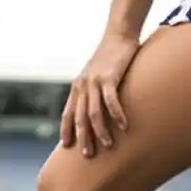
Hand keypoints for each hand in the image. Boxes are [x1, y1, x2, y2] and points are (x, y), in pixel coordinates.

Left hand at [61, 33, 140, 155]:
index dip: (66, 130)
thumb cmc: (109, 58)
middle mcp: (82, 86)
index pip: (67, 113)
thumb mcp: (95, 75)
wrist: (118, 36)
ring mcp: (95, 82)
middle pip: (79, 118)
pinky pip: (111, 101)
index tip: (66, 147)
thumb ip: (91, 92)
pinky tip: (124, 127)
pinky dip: (117, 115)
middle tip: (88, 155)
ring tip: (107, 145)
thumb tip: (93, 111)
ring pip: (94, 113)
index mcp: (77, 87)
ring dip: (100, 131)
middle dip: (83, 137)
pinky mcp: (109, 77)